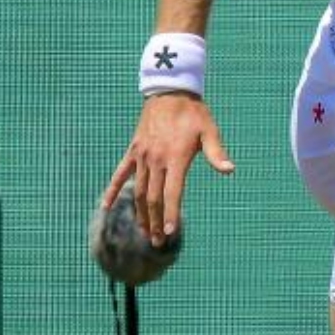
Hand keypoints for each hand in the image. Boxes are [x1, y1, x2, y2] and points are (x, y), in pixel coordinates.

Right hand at [101, 92, 234, 244]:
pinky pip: (120, 174)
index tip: (171, 233)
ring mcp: (142, 156)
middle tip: (158, 242)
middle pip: (153, 198)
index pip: (172, 192)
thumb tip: (229, 170)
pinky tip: (105, 207)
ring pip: (139, 191)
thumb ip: (217, 153)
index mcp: (175, 157)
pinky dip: (112, 190)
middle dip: (156, 221)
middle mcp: (156, 159)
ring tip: (145, 232)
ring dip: (141, 213)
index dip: (172, 214)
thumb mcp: (209, 130)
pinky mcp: (133, 151)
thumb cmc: (193, 113)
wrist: (169, 92)